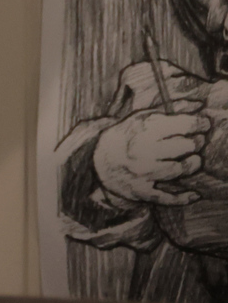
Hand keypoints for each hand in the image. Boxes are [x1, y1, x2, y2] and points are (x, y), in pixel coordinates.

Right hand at [92, 108, 210, 205]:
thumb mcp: (143, 117)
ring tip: (194, 160)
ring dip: (192, 164)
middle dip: (194, 144)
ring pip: (179, 169)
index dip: (199, 123)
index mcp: (143, 128)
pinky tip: (195, 194)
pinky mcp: (142, 191)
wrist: (99, 158)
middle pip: (184, 147)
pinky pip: (167, 198)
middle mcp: (143, 149)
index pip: (182, 125)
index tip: (204, 124)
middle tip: (195, 143)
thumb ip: (171, 110)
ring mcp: (142, 172)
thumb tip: (199, 104)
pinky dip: (184, 198)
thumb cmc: (128, 135)